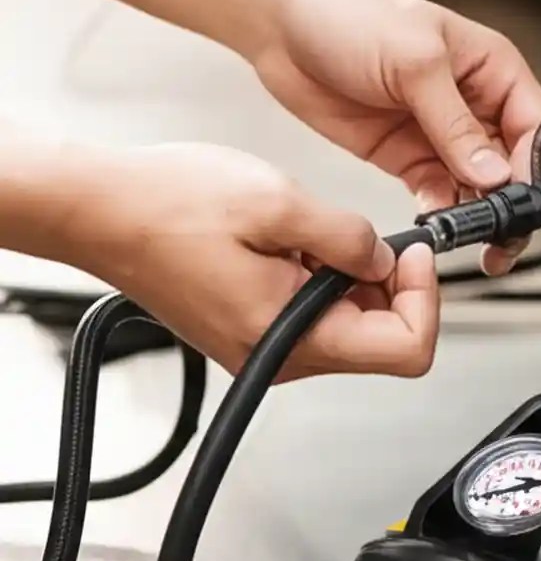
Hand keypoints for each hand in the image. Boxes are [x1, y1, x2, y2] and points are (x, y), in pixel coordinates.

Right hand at [74, 143, 439, 381]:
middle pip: (383, 341)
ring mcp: (265, 347)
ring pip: (350, 325)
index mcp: (292, 339)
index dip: (425, 298)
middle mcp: (279, 358)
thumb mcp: (280, 203)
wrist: (96, 207)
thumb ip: (349, 238)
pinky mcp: (251, 328)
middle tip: (372, 237)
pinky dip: (323, 277)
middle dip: (391, 286)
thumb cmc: (165, 206)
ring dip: (352, 278)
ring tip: (313, 234)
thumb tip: (385, 260)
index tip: (413, 254)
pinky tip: (292, 242)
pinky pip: (314, 313)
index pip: (407, 350)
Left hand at [249, 0, 540, 274]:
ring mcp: (441, 134)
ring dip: (482, 216)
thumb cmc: (347, 15)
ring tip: (481, 241)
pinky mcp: (408, 156)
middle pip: (516, 165)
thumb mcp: (414, 62)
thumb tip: (492, 173)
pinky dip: (444, 213)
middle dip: (519, 204)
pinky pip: (440, 194)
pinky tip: (441, 222)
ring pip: (480, 188)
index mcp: (491, 69)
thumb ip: (455, 124)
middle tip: (515, 237)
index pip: (537, 127)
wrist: (280, 26)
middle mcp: (473, 104)